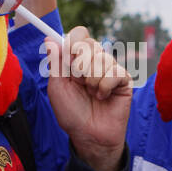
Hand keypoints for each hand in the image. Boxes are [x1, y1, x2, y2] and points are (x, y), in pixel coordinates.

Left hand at [43, 26, 131, 170]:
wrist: (89, 135)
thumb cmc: (71, 113)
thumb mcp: (57, 87)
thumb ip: (55, 62)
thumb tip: (48, 38)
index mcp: (77, 60)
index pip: (80, 35)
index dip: (74, 41)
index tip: (68, 55)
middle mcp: (94, 61)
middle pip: (90, 44)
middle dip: (80, 66)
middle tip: (80, 83)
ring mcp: (110, 69)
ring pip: (102, 59)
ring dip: (92, 80)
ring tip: (92, 94)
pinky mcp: (123, 80)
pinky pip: (114, 72)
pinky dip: (104, 87)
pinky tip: (104, 97)